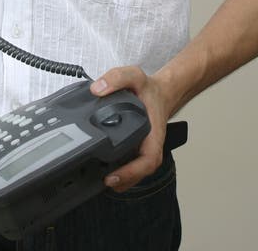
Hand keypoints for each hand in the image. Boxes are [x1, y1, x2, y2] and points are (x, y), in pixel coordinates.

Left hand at [90, 65, 171, 192]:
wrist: (160, 93)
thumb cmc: (149, 89)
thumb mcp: (134, 76)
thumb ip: (117, 78)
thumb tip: (97, 89)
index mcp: (153, 133)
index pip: (147, 161)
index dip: (131, 173)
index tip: (113, 177)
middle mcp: (150, 145)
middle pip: (139, 173)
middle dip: (122, 181)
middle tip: (99, 180)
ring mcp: (144, 149)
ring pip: (135, 174)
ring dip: (120, 180)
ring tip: (98, 178)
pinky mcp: (137, 150)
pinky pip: (131, 166)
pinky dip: (119, 172)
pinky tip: (103, 170)